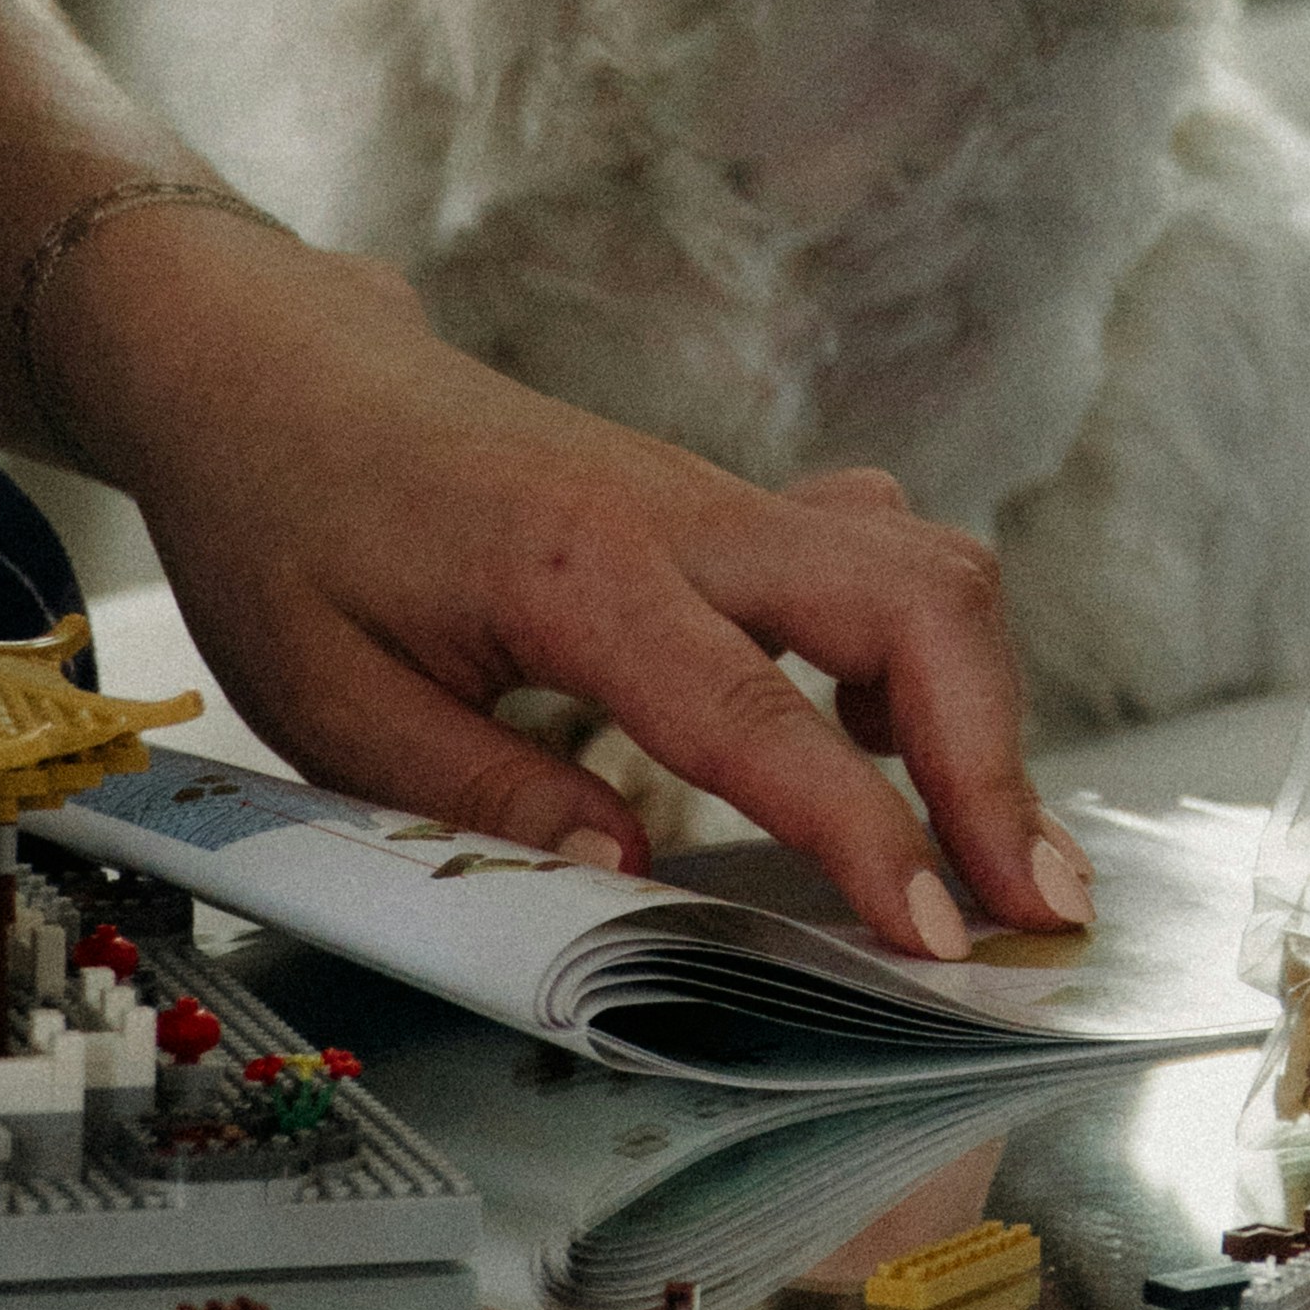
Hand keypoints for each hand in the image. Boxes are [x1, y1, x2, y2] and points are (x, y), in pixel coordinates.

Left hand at [50, 209, 1088, 952]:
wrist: (276, 373)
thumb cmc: (288, 526)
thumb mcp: (329, 698)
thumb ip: (481, 793)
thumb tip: (626, 876)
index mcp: (575, 567)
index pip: (758, 712)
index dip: (864, 831)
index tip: (934, 936)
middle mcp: (679, 513)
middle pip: (914, 598)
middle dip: (997, 759)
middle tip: (1034, 906)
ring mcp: (718, 499)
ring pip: (921, 566)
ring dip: (984, 703)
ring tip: (990, 849)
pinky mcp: (729, 509)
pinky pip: (879, 553)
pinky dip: (930, 648)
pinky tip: (898, 738)